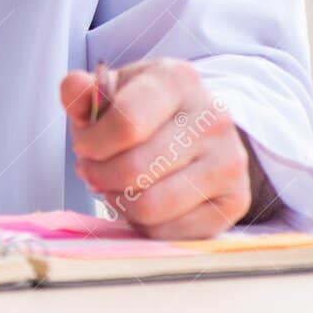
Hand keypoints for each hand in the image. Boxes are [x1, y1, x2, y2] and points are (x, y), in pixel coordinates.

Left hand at [59, 58, 261, 238]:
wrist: (193, 125)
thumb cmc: (141, 108)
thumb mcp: (109, 90)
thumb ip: (81, 91)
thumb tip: (74, 87)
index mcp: (177, 80)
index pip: (126, 124)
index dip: (92, 144)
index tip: (84, 147)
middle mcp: (213, 118)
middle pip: (135, 170)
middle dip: (99, 176)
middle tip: (92, 170)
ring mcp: (230, 161)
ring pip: (152, 206)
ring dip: (118, 202)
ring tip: (112, 186)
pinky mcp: (237, 201)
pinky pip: (171, 232)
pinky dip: (144, 224)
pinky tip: (140, 200)